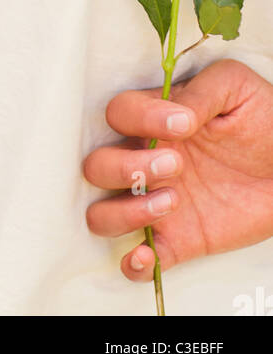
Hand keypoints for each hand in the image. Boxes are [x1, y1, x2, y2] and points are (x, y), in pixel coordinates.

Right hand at [83, 58, 272, 281]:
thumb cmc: (263, 121)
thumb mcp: (235, 88)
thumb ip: (201, 91)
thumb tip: (177, 111)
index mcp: (154, 122)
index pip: (119, 113)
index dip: (142, 118)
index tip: (185, 124)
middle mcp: (145, 162)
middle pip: (96, 166)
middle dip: (127, 167)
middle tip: (176, 165)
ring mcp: (157, 203)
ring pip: (100, 214)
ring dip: (124, 212)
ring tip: (173, 201)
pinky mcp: (177, 241)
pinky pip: (136, 262)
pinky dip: (133, 264)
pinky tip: (148, 255)